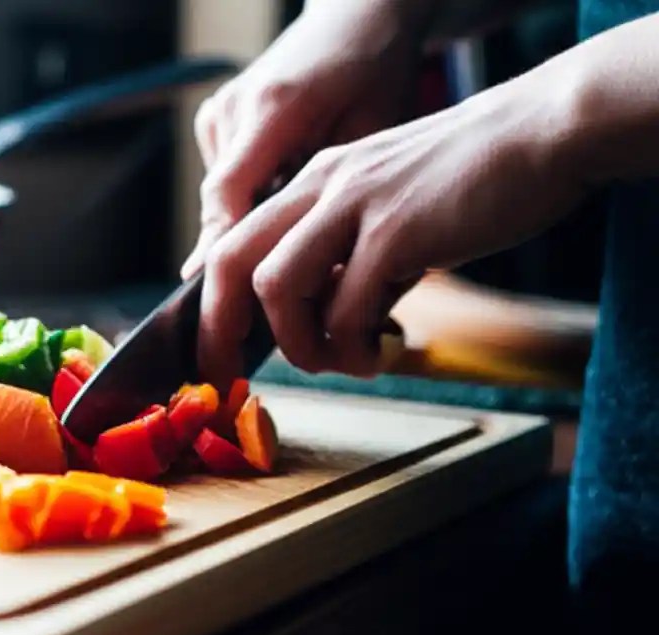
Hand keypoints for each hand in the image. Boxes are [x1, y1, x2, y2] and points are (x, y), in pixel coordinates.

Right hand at [185, 1, 430, 279]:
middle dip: (223, 271)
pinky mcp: (219, 120)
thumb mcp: (370, 134)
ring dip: (249, 240)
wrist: (357, 16)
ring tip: (280, 284)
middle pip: (216, 206)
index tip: (217, 303)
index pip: (228, 193)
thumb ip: (335, 196)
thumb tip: (315, 274)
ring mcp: (221, 113)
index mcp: (274, 109)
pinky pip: (228, 181)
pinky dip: (252, 210)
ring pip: (222, 200)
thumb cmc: (376, 70)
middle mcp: (234, 109)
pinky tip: (283, 226)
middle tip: (225, 336)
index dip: (221, 253)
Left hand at [197, 68, 586, 384]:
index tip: (219, 351)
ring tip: (337, 361)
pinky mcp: (397, 232)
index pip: (234, 242)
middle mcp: (321, 185)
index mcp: (314, 179)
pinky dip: (353, 348)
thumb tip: (326, 319)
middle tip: (230, 377)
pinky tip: (378, 355)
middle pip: (232, 262)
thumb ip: (349, 250)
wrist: (543, 132)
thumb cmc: (474, 177)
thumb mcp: (389, 203)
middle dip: (220, 330)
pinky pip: (347, 309)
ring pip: (278, 288)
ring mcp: (356, 205)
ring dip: (298, 344)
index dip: (215, 304)